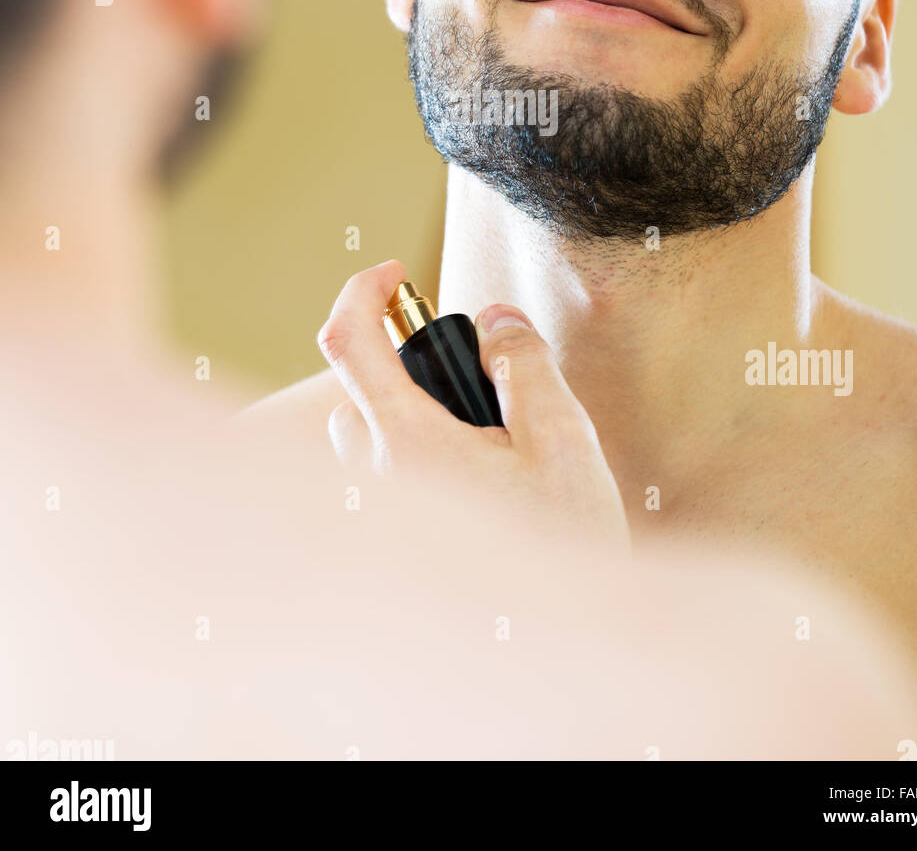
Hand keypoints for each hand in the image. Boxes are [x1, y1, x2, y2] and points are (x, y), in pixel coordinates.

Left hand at [318, 260, 629, 557]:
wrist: (559, 652)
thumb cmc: (562, 545)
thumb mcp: (561, 438)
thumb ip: (524, 363)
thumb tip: (496, 317)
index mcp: (406, 443)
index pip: (347, 342)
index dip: (362, 290)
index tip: (395, 272)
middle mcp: (376, 479)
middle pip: (363, 393)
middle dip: (416, 375)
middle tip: (489, 396)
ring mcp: (380, 517)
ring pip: (373, 440)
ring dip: (416, 421)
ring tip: (493, 452)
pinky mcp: (394, 546)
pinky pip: (390, 480)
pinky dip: (423, 462)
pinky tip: (485, 492)